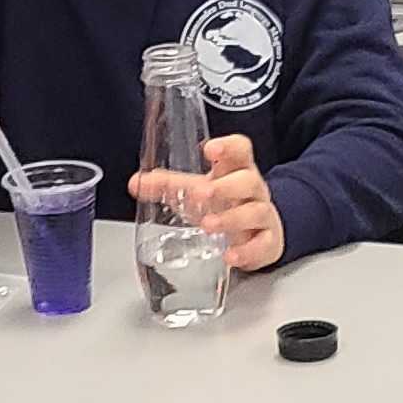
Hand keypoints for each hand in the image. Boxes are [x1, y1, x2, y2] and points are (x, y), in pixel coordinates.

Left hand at [134, 133, 285, 273]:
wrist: (256, 231)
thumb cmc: (225, 204)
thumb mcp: (196, 191)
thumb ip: (167, 186)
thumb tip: (136, 183)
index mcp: (235, 171)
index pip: (240, 151)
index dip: (228, 147)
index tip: (210, 149)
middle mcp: (252, 191)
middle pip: (248, 181)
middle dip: (225, 186)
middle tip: (201, 193)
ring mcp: (262, 216)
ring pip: (255, 212)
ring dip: (231, 219)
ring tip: (208, 225)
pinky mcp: (266, 242)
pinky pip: (262, 245)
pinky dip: (247, 251)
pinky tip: (230, 255)